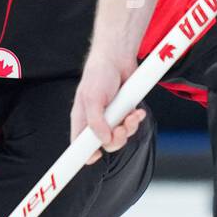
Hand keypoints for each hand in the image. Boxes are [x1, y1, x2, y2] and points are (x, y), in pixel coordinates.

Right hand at [71, 49, 146, 164]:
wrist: (118, 58)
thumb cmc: (99, 74)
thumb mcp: (92, 98)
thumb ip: (96, 121)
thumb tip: (103, 140)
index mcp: (82, 118)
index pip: (79, 144)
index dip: (84, 154)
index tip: (93, 158)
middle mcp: (96, 120)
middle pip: (105, 144)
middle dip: (116, 140)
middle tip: (120, 129)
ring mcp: (111, 117)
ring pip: (121, 136)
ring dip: (129, 129)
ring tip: (131, 116)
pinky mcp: (124, 111)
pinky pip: (132, 125)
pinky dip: (136, 120)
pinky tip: (137, 111)